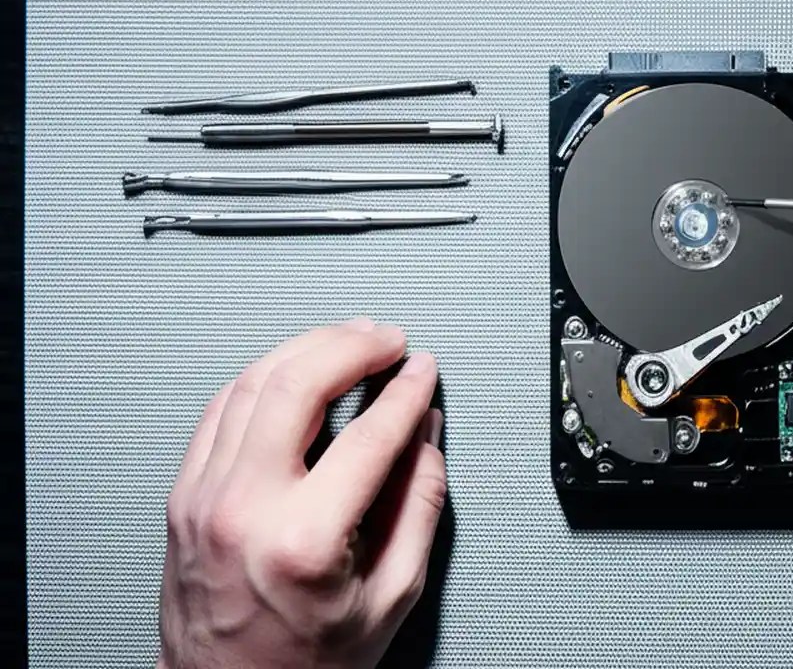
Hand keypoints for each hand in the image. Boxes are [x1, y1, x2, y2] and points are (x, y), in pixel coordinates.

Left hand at [159, 319, 446, 668]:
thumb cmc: (303, 662)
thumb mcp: (391, 595)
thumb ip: (419, 506)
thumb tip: (424, 436)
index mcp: (303, 539)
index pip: (369, 437)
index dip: (406, 394)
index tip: (424, 373)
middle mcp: (244, 508)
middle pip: (298, 386)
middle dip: (351, 347)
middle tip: (388, 339)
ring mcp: (204, 497)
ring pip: (252, 385)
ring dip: (306, 349)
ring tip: (349, 339)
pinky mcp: (185, 496)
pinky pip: (221, 409)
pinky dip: (263, 376)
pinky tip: (293, 367)